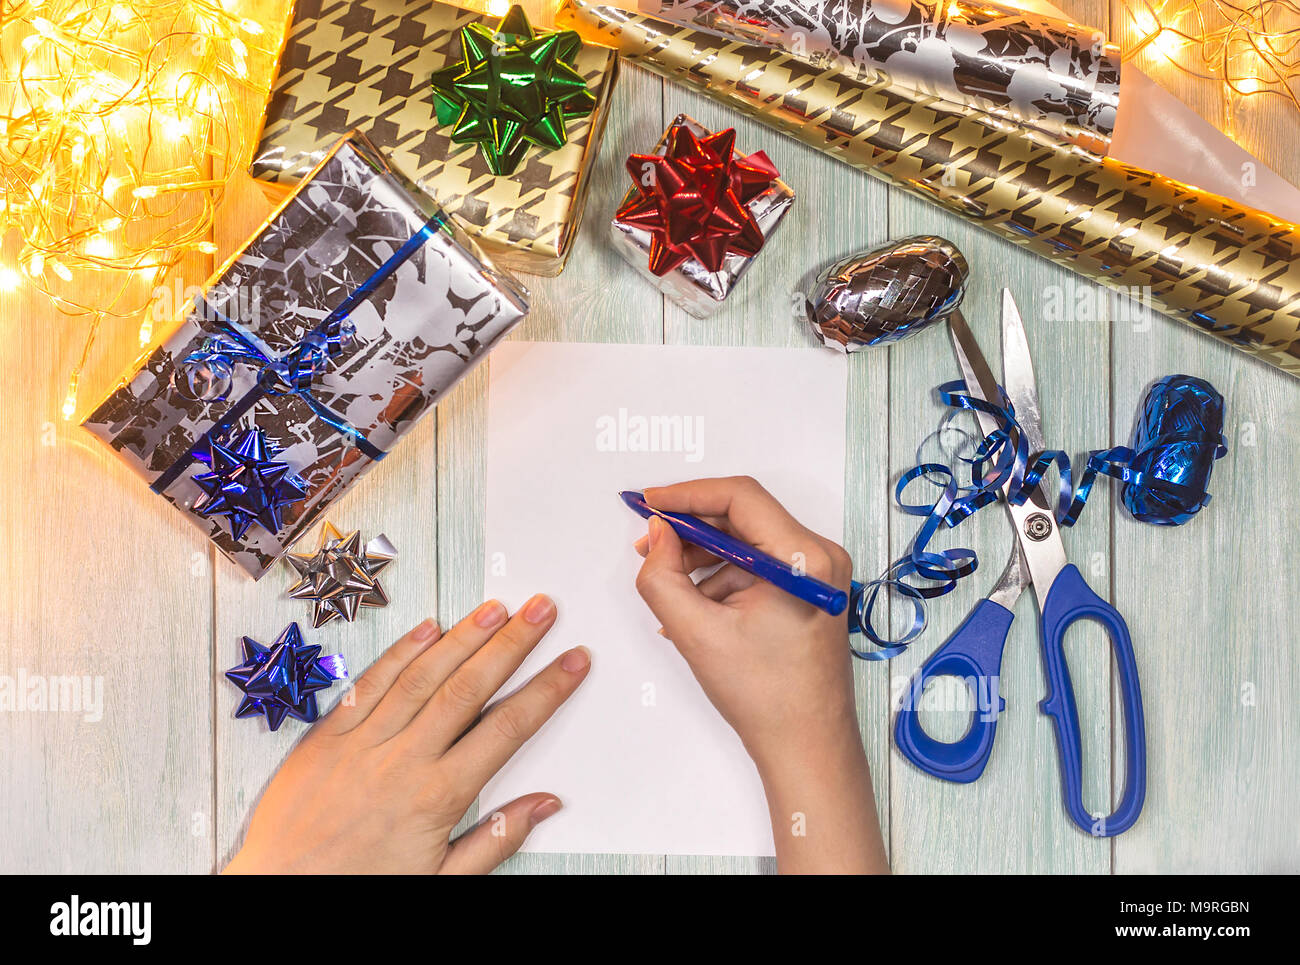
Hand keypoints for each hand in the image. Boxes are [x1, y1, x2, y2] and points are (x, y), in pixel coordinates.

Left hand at [224, 595, 589, 874]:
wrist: (276, 896)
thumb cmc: (358, 892)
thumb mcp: (440, 883)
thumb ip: (495, 840)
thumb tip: (542, 806)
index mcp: (436, 797)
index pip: (507, 730)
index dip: (546, 691)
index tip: (572, 664)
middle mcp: (401, 761)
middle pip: (470, 688)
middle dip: (512, 644)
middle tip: (540, 611)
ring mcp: (362, 743)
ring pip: (422, 675)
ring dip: (463, 637)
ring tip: (494, 609)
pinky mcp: (325, 737)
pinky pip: (368, 684)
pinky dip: (400, 652)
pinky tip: (426, 628)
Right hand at [633, 476, 886, 872]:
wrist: (807, 746)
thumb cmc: (768, 698)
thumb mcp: (697, 632)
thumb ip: (663, 576)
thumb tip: (656, 536)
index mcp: (804, 558)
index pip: (740, 498)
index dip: (687, 495)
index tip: (649, 502)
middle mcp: (820, 557)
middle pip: (744, 517)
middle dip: (690, 528)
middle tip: (648, 540)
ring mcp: (817, 575)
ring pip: (746, 542)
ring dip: (702, 557)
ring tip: (667, 585)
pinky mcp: (807, 591)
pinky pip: (756, 566)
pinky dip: (720, 579)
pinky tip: (692, 609)